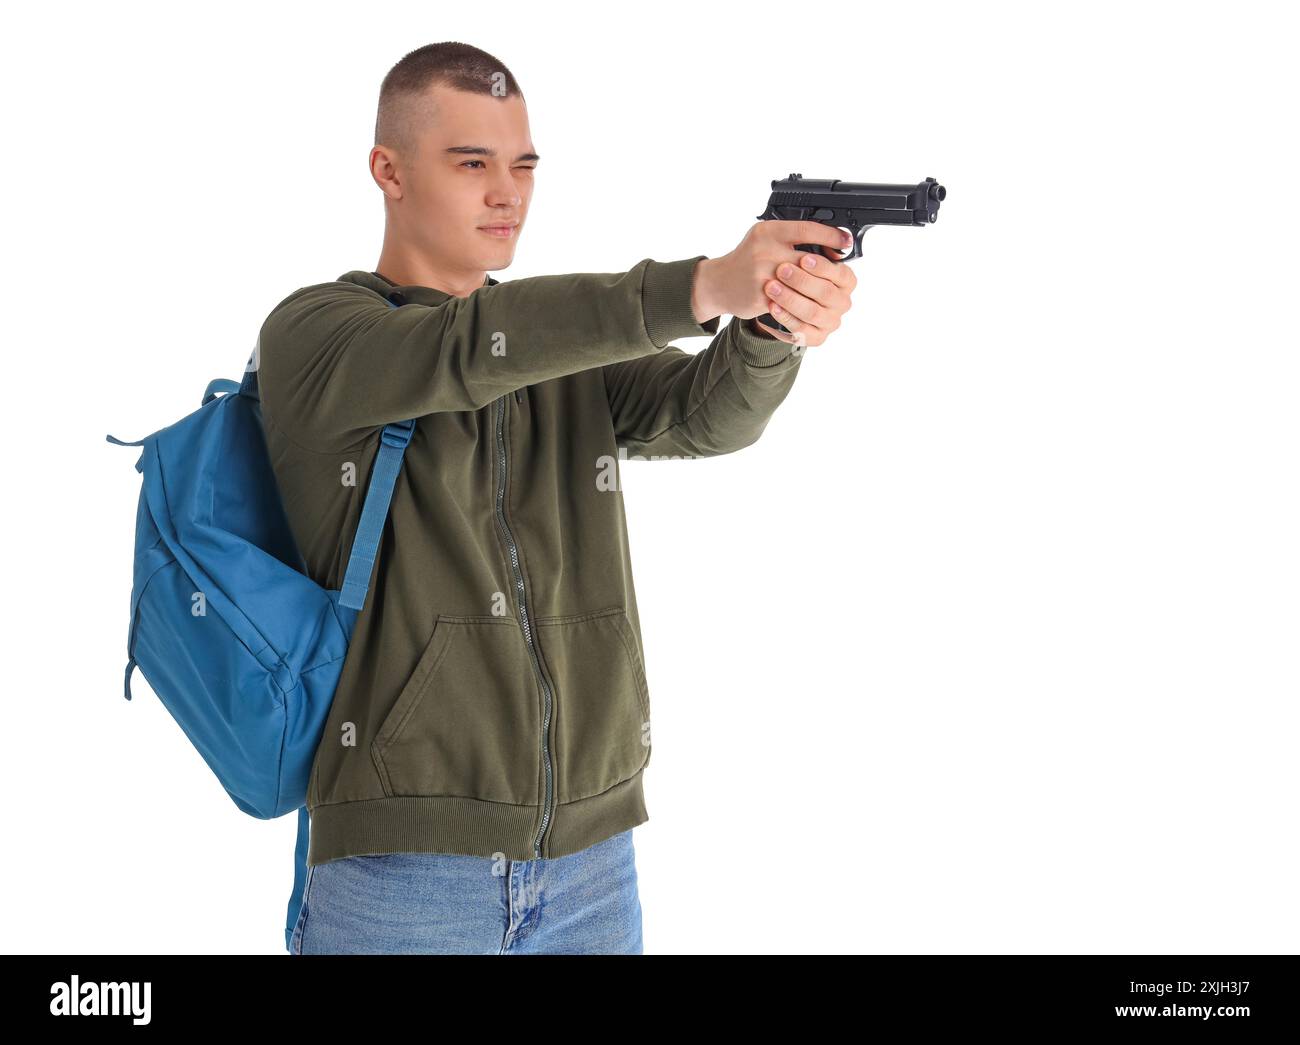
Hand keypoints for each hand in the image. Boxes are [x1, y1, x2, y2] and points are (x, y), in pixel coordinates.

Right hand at [691, 220, 853, 329]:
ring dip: (817, 288)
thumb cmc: (747, 258)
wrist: (719, 284)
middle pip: (809, 259)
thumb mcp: (765, 237)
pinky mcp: (760, 297)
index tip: (844, 241)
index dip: (831, 235)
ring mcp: (762, 275)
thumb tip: (829, 244)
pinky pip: (790, 302)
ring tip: (828, 289)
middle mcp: (765, 250)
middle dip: (827, 267)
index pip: (807, 229)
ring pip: (802, 283)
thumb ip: (791, 237)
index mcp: (768, 231)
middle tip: (840, 270)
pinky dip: (801, 302)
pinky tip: (809, 303)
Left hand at [751, 244, 856, 347]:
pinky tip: (772, 306)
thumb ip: (812, 247)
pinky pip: (802, 331)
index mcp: (845, 280)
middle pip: (826, 292)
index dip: (824, 267)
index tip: (804, 258)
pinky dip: (786, 318)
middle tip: (781, 269)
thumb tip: (818, 234)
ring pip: (813, 312)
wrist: (771, 297)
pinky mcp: (816, 337)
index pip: (842, 273)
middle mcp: (841, 302)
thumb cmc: (790, 272)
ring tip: (771, 286)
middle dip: (802, 281)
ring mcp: (830, 321)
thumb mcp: (800, 254)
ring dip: (791, 298)